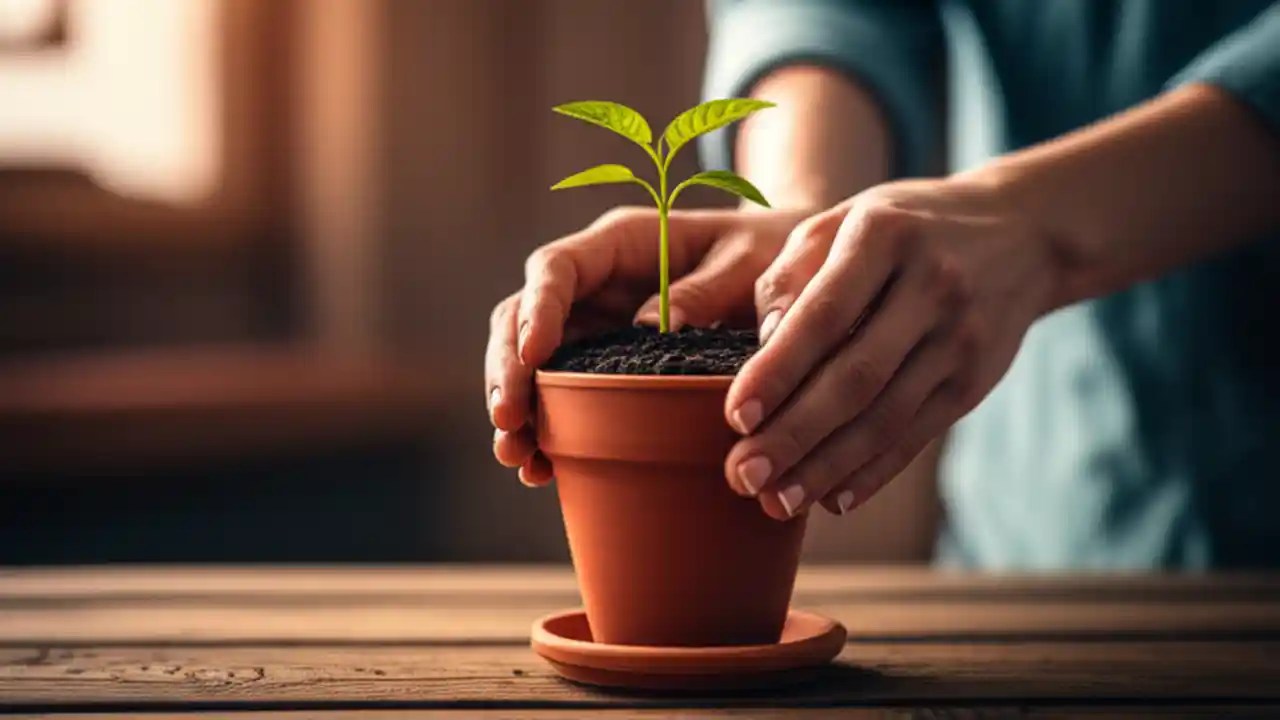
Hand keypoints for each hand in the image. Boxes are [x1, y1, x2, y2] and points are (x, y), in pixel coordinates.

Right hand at [486, 206, 809, 485]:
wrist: (791, 271)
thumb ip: (705, 289)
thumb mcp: (750, 263)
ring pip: (530, 361)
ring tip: (517, 458)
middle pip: (524, 316)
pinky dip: (546, 430)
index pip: (557, 267)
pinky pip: (560, 393)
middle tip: (508, 420)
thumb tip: (652, 326)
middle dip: (508, 369)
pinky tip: (542, 471)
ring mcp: (595, 324)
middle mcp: (596, 282)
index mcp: (623, 242)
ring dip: (518, 408)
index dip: (537, 310)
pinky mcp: (604, 363)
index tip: (532, 356)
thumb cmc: (772, 253)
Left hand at [722, 177, 1059, 519]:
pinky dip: (873, 472)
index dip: (777, 371)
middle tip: (743, 475)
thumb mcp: (845, 221)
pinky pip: (917, 435)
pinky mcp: (975, 382)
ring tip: (776, 502)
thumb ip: (792, 273)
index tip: (736, 417)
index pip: (823, 315)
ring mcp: (960, 339)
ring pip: (886, 417)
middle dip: (794, 434)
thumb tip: (761, 344)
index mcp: (885, 237)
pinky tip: (833, 499)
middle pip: (855, 378)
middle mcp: (931, 287)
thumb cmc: (904, 229)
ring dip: (827, 466)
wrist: (1023, 234)